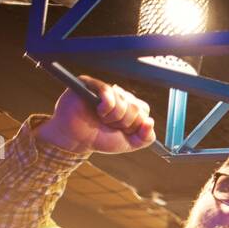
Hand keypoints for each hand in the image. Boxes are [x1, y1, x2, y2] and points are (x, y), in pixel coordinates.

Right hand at [35, 76, 155, 154]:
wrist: (77, 140)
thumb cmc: (100, 139)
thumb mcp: (130, 143)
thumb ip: (146, 137)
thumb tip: (151, 122)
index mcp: (129, 107)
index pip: (144, 111)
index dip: (135, 125)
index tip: (122, 131)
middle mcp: (119, 95)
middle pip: (136, 106)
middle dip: (124, 123)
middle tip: (109, 125)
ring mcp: (105, 89)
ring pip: (124, 101)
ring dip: (114, 117)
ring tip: (102, 119)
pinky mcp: (91, 84)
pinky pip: (109, 92)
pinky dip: (106, 107)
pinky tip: (98, 111)